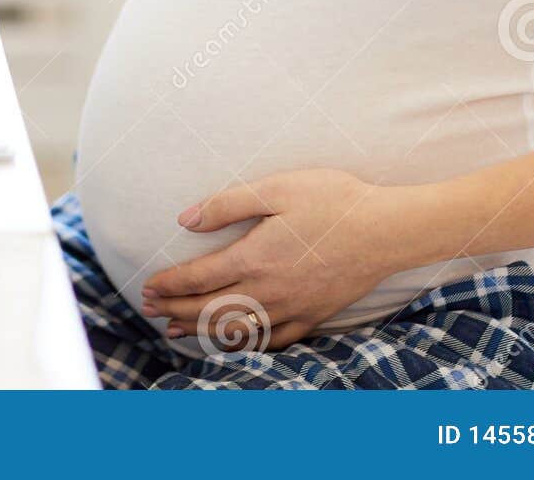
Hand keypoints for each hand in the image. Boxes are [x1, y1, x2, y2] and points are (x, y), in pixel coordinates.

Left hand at [141, 169, 413, 349]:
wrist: (386, 230)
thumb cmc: (332, 201)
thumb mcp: (276, 189)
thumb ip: (227, 205)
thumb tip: (185, 220)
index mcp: (253, 258)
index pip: (197, 279)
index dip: (168, 285)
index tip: (148, 287)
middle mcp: (267, 291)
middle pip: (209, 308)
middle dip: (175, 309)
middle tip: (149, 308)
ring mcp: (290, 308)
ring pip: (235, 328)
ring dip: (200, 329)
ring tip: (175, 330)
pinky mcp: (312, 316)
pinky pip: (272, 340)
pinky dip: (245, 345)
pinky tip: (233, 343)